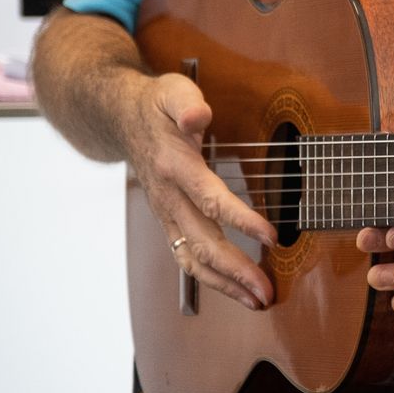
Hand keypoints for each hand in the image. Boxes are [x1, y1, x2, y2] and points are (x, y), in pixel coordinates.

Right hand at [126, 72, 276, 309]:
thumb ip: (187, 103)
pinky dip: (212, 277)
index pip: (210, 199)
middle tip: (267, 291)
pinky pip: (187, 257)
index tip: (272, 236)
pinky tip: (235, 289)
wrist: (121, 120)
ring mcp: (166, 214)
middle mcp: (168, 197)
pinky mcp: (168, 222)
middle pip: (202, 241)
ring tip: (257, 300)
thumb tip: (199, 115)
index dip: (241, 220)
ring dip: (226, 283)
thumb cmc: (156, 105)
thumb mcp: (172, 92)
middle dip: (236, 269)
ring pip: (193, 258)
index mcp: (174, 166)